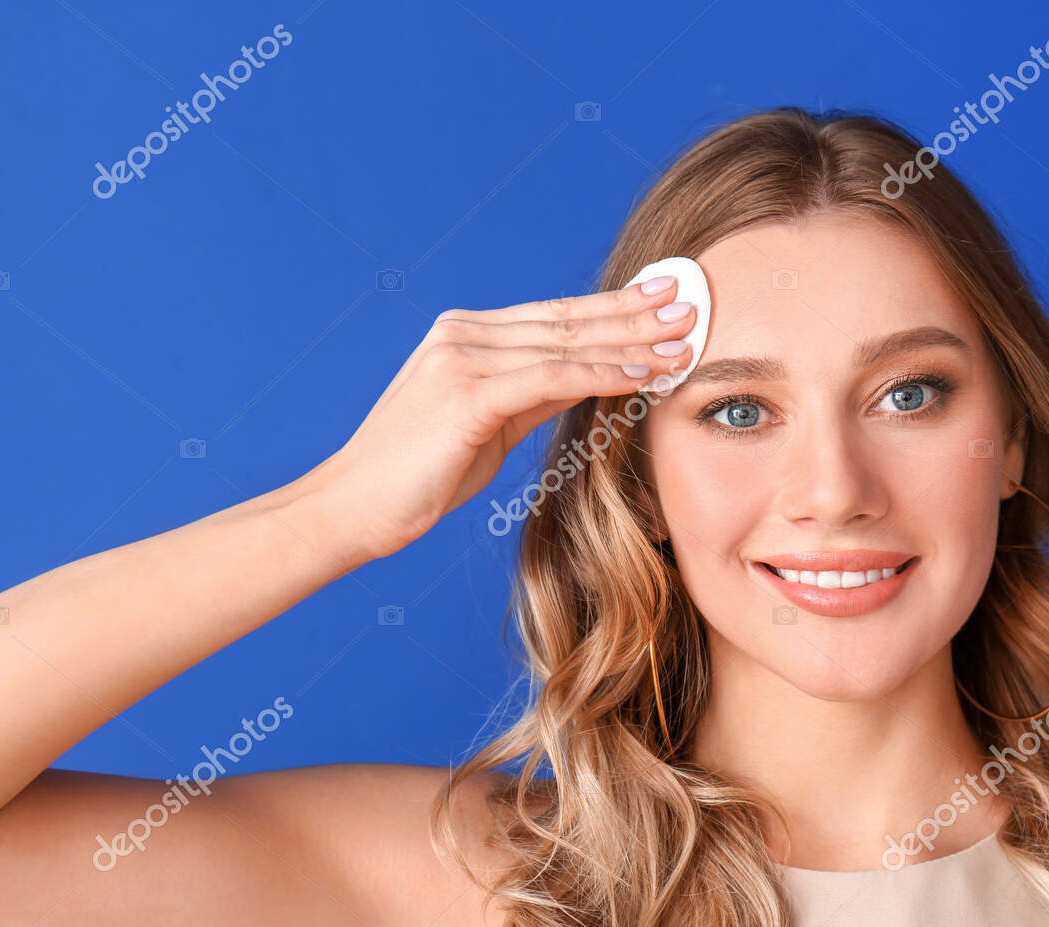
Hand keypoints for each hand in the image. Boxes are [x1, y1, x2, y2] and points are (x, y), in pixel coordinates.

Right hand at [306, 277, 695, 558]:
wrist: (356, 507)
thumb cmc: (416, 474)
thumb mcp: (487, 425)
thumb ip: (532, 394)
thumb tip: (588, 377)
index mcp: (464, 335)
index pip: (555, 316)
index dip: (613, 306)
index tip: (661, 297)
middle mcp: (463, 334)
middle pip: (568, 319)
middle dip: (634, 312)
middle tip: (692, 300)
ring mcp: (462, 358)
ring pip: (566, 344)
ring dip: (631, 339)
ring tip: (683, 336)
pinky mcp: (468, 394)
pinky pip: (552, 377)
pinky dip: (603, 372)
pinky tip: (644, 372)